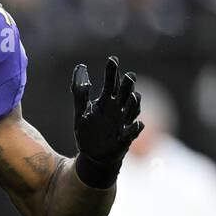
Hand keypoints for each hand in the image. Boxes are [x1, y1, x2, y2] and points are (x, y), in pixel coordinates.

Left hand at [71, 56, 143, 187]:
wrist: (93, 156)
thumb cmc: (89, 132)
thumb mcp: (81, 112)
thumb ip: (79, 92)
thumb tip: (81, 67)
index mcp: (106, 102)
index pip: (111, 82)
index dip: (112, 71)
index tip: (112, 59)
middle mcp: (117, 109)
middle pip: (125, 92)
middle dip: (128, 84)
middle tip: (128, 76)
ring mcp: (123, 122)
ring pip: (133, 108)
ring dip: (134, 103)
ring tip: (131, 96)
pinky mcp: (125, 137)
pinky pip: (134, 131)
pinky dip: (136, 128)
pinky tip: (136, 124)